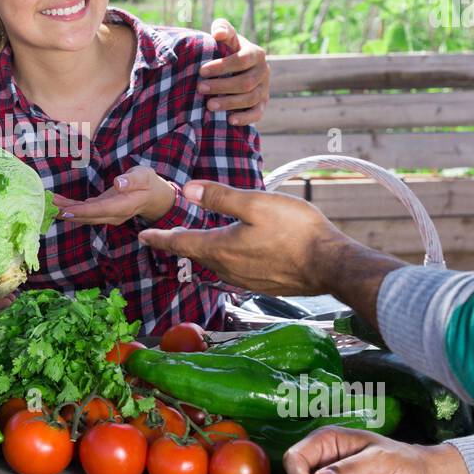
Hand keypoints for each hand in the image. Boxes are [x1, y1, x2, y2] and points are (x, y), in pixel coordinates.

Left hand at [51, 165, 174, 225]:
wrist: (153, 197)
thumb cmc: (148, 183)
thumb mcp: (144, 176)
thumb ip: (133, 180)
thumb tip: (119, 183)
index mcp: (124, 206)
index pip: (100, 210)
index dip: (82, 211)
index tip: (66, 210)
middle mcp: (114, 214)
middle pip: (88, 217)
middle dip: (68, 213)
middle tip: (49, 206)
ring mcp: (108, 215)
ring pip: (85, 216)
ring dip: (67, 211)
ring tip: (50, 203)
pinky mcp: (103, 211)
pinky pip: (86, 212)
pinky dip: (72, 209)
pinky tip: (59, 204)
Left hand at [138, 180, 352, 294]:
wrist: (331, 266)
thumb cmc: (296, 230)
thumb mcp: (256, 204)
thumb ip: (220, 197)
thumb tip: (187, 189)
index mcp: (220, 248)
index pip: (180, 242)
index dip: (160, 238)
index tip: (142, 236)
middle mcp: (227, 269)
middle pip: (196, 254)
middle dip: (180, 243)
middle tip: (167, 236)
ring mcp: (244, 280)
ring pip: (215, 263)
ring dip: (204, 251)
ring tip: (198, 240)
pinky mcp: (261, 284)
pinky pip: (234, 270)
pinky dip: (226, 258)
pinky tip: (235, 251)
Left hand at [199, 19, 269, 125]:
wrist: (237, 68)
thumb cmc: (227, 50)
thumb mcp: (226, 37)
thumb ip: (222, 28)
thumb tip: (218, 34)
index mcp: (256, 54)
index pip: (241, 60)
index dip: (222, 67)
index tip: (201, 71)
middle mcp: (264, 71)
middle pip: (246, 82)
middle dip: (222, 86)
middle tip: (200, 88)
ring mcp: (265, 89)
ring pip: (251, 98)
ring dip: (229, 103)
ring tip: (209, 105)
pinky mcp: (262, 104)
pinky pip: (258, 114)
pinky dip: (245, 118)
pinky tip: (229, 120)